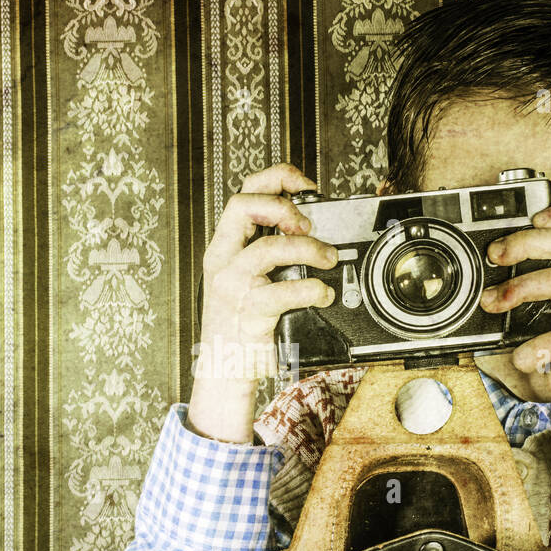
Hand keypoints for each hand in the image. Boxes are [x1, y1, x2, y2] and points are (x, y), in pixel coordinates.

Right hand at [187, 163, 337, 442]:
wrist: (225, 370)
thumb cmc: (242, 324)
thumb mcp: (244, 279)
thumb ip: (265, 251)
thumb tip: (309, 225)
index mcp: (223, 248)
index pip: (242, 194)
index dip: (275, 179)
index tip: (305, 186)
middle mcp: (223, 262)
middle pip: (244, 207)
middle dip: (283, 207)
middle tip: (308, 225)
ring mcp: (234, 286)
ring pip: (268, 248)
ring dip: (308, 248)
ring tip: (327, 259)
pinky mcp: (251, 313)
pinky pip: (286, 291)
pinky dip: (314, 289)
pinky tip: (324, 294)